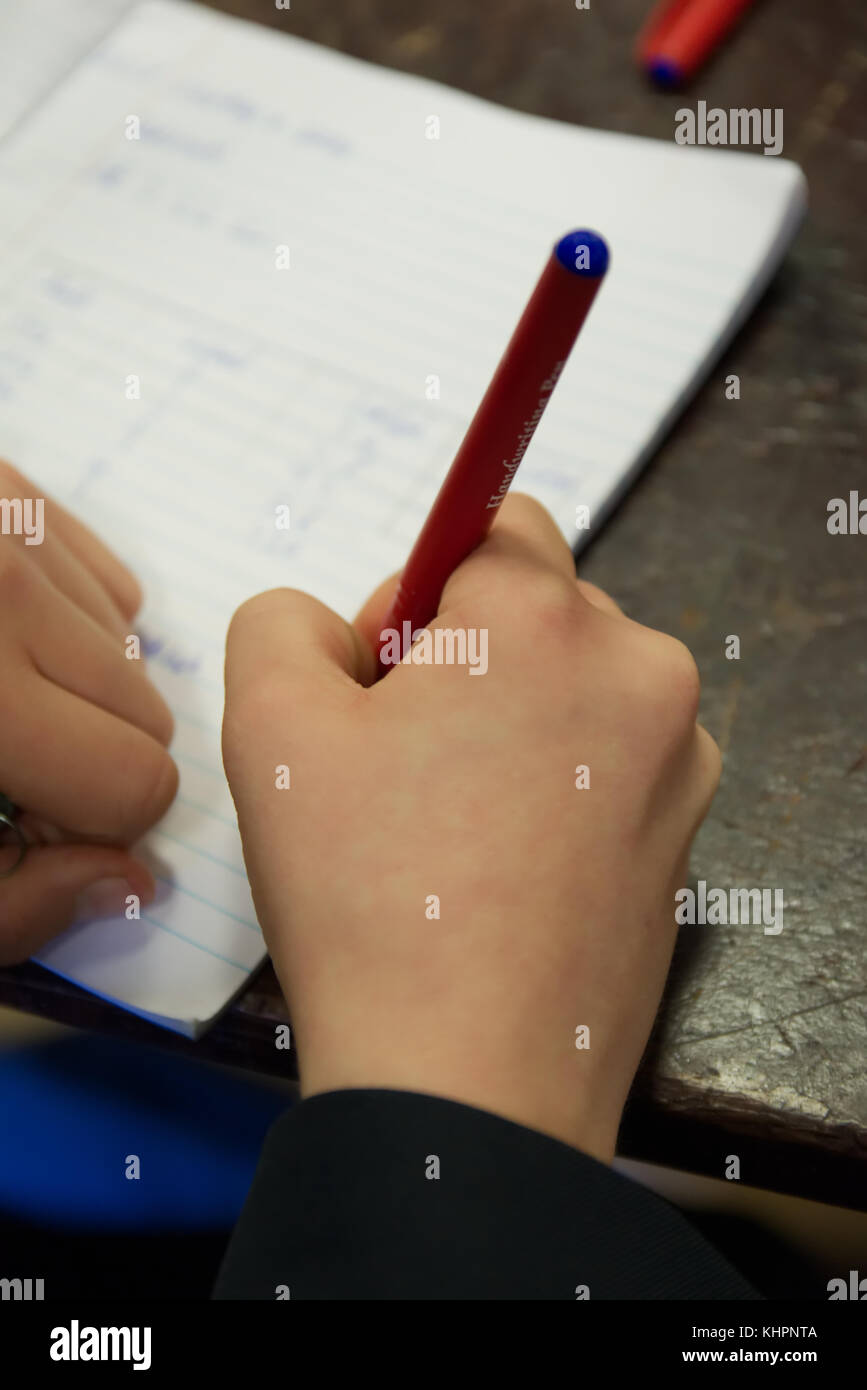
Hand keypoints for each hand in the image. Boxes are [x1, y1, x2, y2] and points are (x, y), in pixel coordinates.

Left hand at [0, 461, 177, 962]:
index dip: (95, 825)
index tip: (35, 823)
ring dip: (74, 688)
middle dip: (87, 757)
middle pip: (146, 714)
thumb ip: (12, 909)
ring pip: (128, 643)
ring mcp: (2, 515)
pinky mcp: (6, 475)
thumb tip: (132, 881)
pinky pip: (103, 576)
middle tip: (10, 762)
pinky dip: (68, 620)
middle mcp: (0, 588)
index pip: (137, 782)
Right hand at [222, 493, 719, 1160]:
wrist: (470, 1088)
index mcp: (546, 620)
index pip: (488, 526)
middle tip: (397, 765)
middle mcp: (642, 672)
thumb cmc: (370, 899)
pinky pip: (609, 765)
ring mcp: (681, 761)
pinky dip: (554, 786)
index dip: (414, 592)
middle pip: (536, 609)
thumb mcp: (268, 727)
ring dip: (508, 723)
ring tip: (446, 829)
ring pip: (573, 689)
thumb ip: (281, 621)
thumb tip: (331, 627)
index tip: (380, 680)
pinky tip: (498, 868)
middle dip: (461, 659)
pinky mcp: (687, 836)